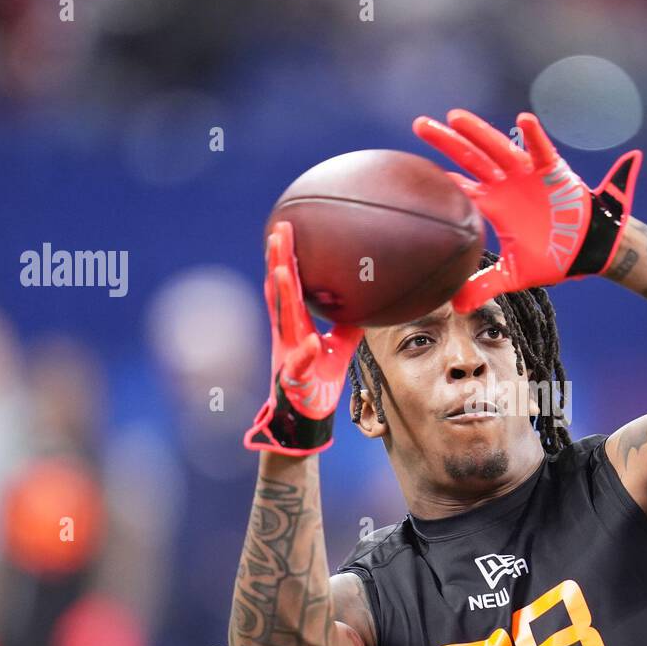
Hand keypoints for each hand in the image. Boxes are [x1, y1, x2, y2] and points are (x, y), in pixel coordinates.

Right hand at [244, 221, 363, 455]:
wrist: (305, 415)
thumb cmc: (318, 380)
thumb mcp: (338, 349)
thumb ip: (347, 326)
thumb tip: (368, 305)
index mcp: (295, 325)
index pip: (290, 286)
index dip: (287, 258)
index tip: (285, 230)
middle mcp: (288, 334)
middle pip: (281, 292)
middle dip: (278, 262)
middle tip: (278, 232)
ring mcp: (288, 354)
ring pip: (283, 321)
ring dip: (282, 295)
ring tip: (282, 269)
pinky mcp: (294, 379)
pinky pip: (299, 364)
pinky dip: (305, 353)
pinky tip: (311, 341)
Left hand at [412, 109, 641, 312]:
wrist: (587, 252)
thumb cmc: (551, 258)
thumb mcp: (514, 275)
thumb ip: (485, 285)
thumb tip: (456, 307)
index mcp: (494, 205)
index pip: (462, 187)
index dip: (442, 180)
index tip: (415, 170)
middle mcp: (506, 185)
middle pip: (471, 158)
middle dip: (446, 141)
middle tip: (420, 125)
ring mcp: (528, 175)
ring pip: (499, 148)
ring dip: (479, 132)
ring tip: (456, 118)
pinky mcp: (553, 172)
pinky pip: (543, 151)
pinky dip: (536, 136)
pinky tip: (524, 120)